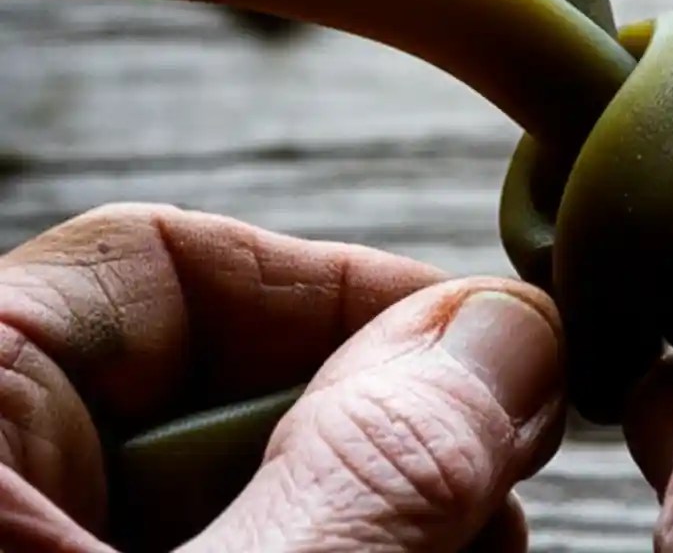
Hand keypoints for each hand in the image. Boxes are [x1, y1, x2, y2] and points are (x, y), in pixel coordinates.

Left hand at [0, 203, 564, 551]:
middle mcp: (14, 486)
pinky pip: (269, 550)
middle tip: (497, 482)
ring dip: (398, 504)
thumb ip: (366, 470)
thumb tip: (508, 337)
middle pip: (236, 383)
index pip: (151, 264)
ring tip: (478, 546)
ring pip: (269, 487)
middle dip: (395, 426)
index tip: (483, 339)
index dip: (337, 284)